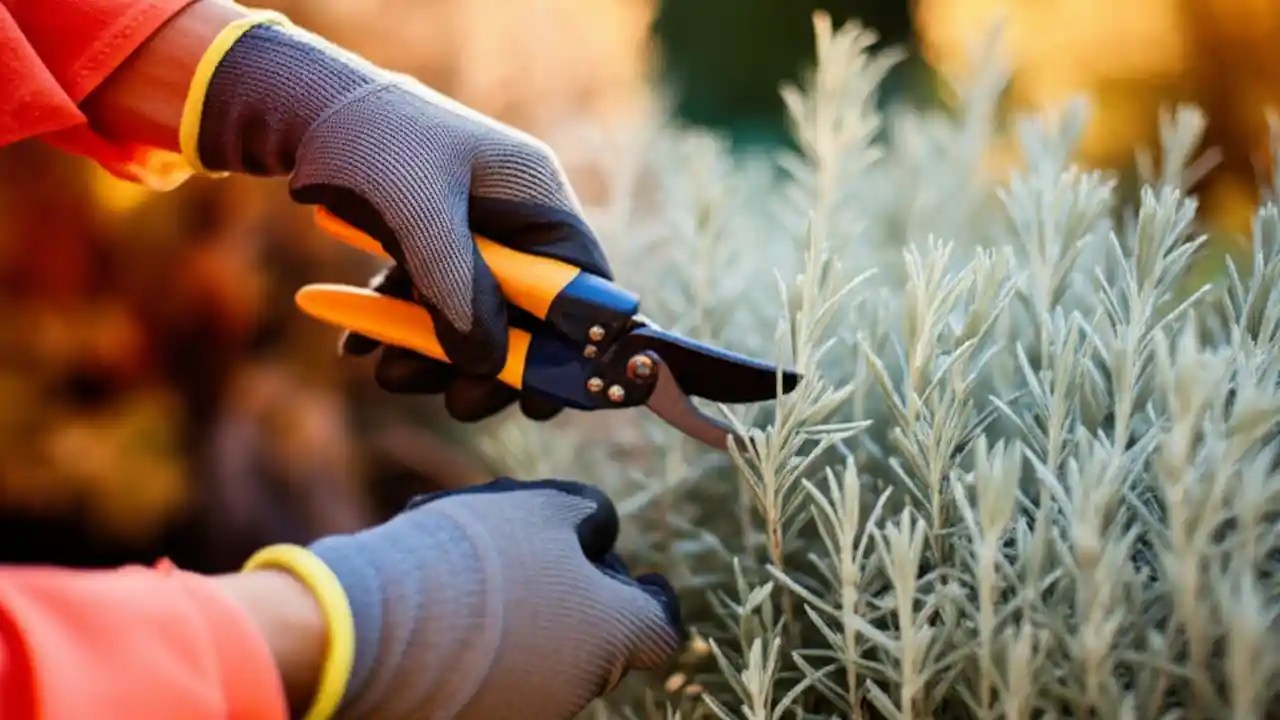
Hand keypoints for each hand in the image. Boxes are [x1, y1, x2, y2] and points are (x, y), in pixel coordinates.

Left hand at [190, 19, 611, 419]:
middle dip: (488, 361)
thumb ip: (458, 291)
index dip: (572, 344)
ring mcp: (473, 230)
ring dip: (433, 351)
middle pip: (527, 310)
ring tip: (387, 374)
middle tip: (459, 403)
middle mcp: (514, 214)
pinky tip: (361, 345)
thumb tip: (488, 366)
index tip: (546, 398)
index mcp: (534, 195)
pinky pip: (431, 299)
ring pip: (473, 312)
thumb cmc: (369, 144)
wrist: (301, 108)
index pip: (580, 282)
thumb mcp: (417, 218)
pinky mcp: (432, 241)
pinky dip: (401, 326)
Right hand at [291, 478, 681, 719]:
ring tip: (471, 578)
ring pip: (545, 659)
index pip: (660, 628)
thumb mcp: (545, 507)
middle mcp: (579, 687)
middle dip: (579, 601)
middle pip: (600, 642)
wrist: (374, 623)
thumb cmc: (473, 554)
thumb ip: (588, 516)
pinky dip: (485, 650)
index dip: (650, 598)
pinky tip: (442, 613)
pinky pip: (496, 680)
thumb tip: (594, 531)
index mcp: (611, 635)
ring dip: (527, 622)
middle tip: (538, 560)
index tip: (643, 581)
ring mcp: (528, 710)